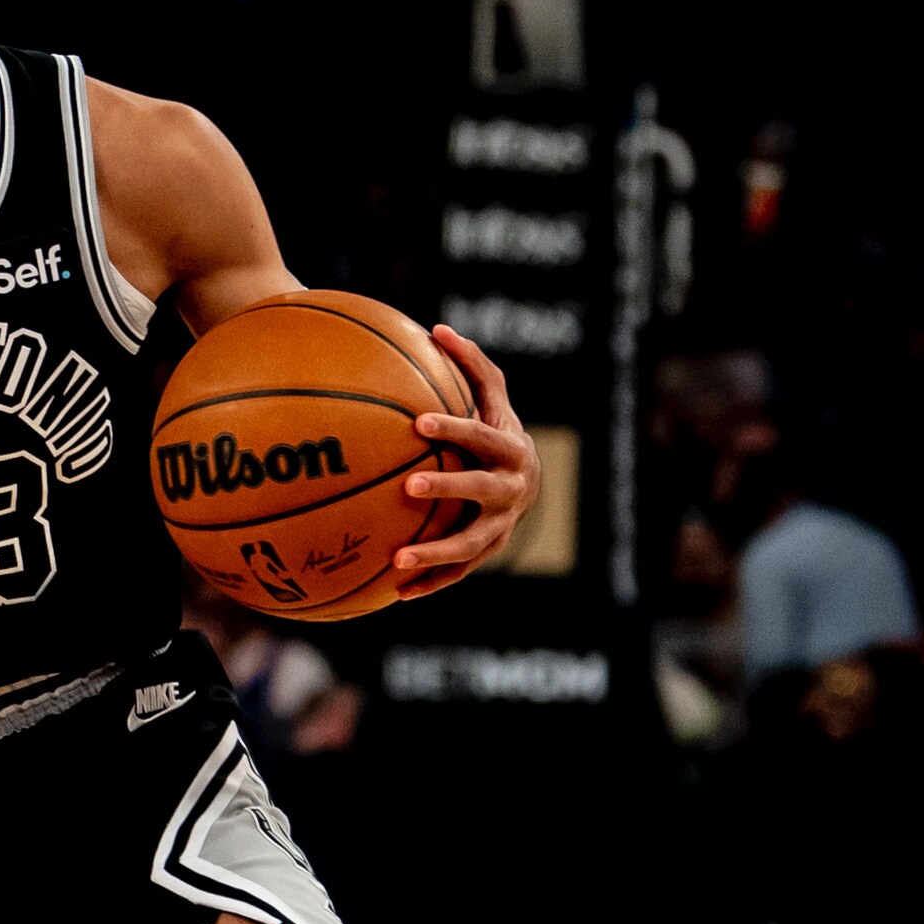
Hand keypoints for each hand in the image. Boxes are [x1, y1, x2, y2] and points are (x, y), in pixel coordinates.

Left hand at [391, 327, 539, 595]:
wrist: (528, 482)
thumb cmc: (497, 430)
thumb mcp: (493, 398)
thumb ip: (471, 366)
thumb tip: (437, 328)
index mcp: (510, 449)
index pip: (481, 436)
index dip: (454, 429)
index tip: (418, 423)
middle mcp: (511, 490)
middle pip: (481, 490)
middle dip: (448, 488)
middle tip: (409, 485)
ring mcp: (502, 526)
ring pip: (471, 544)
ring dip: (436, 553)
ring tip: (398, 560)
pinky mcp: (487, 553)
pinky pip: (458, 573)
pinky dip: (430, 583)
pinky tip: (395, 594)